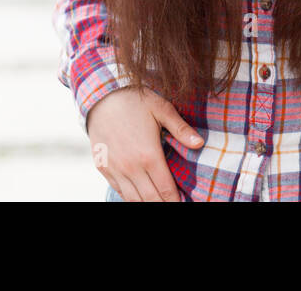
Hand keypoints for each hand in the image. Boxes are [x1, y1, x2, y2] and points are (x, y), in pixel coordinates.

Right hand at [87, 86, 204, 201]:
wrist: (100, 97)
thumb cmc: (134, 101)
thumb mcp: (161, 109)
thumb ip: (181, 129)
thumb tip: (200, 143)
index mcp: (149, 155)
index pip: (166, 189)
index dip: (176, 200)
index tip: (183, 201)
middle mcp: (131, 167)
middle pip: (151, 199)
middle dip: (164, 204)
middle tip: (173, 203)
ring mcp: (115, 170)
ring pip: (134, 199)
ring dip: (147, 203)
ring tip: (159, 201)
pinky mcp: (104, 168)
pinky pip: (119, 191)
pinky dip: (131, 197)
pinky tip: (140, 196)